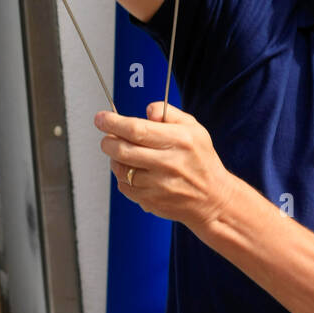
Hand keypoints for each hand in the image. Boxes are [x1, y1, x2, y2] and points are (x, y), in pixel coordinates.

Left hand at [95, 102, 235, 230]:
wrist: (212, 199)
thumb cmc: (201, 160)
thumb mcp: (194, 128)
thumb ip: (169, 113)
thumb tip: (147, 111)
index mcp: (179, 140)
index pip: (136, 129)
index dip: (113, 122)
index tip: (101, 118)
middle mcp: (168, 163)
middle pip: (122, 150)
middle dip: (107, 140)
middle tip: (107, 136)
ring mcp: (158, 185)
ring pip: (120, 169)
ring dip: (114, 159)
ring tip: (123, 153)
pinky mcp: (151, 201)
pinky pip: (124, 187)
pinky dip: (122, 177)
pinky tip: (133, 171)